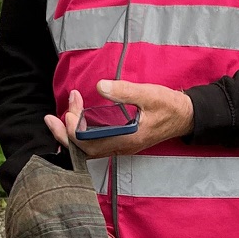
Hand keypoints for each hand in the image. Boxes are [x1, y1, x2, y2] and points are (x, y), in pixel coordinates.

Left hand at [43, 81, 194, 158]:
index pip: (89, 144)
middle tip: (51, 117)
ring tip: (64, 115)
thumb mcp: (149, 94)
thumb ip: (125, 91)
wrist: (186, 116)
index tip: (72, 106)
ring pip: (88, 150)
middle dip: (64, 134)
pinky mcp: (122, 142)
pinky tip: (78, 121)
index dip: (74, 129)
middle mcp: (121, 147)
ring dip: (73, 134)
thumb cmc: (170, 106)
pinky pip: (96, 145)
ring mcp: (121, 147)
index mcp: (126, 140)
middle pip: (83, 151)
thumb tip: (100, 86)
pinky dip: (82, 135)